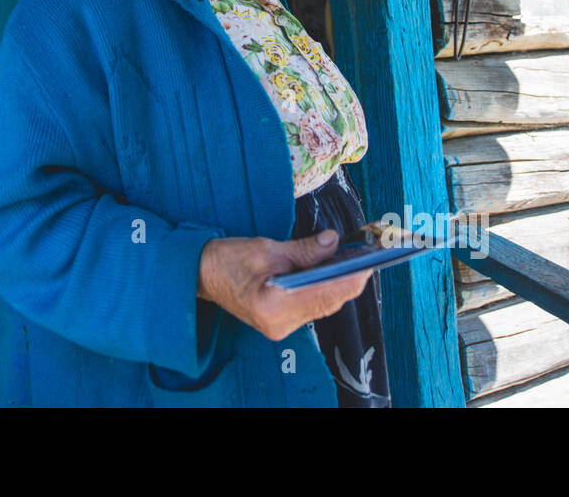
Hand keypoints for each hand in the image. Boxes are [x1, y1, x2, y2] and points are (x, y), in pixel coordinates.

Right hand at [196, 230, 372, 341]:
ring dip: (338, 283)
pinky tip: (332, 271)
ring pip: (323, 305)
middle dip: (348, 279)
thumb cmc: (226, 260)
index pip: (323, 294)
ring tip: (353, 260)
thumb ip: (303, 250)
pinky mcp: (281, 322)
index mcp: (273, 308)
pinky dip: (324, 288)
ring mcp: (281, 327)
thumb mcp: (266, 249)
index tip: (368, 260)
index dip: (349, 278)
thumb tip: (333, 242)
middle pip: (328, 303)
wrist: (199, 274)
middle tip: (364, 254)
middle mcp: (280, 325)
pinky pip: (313, 306)